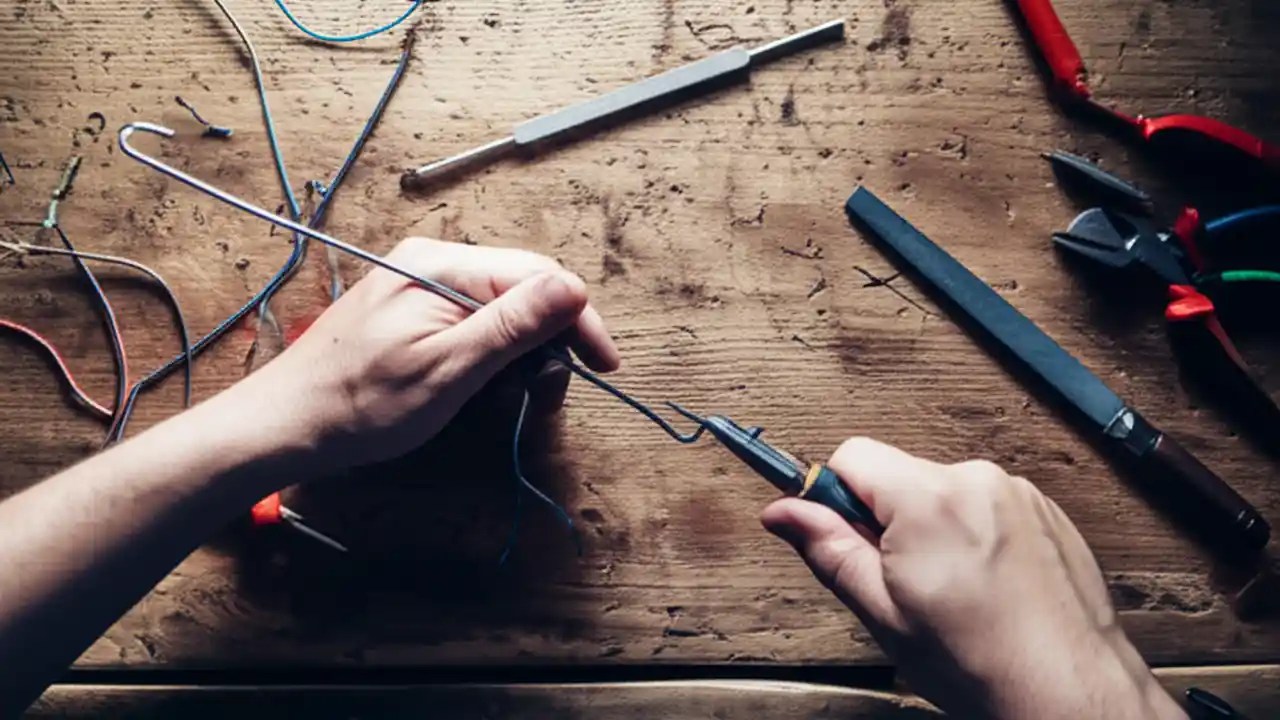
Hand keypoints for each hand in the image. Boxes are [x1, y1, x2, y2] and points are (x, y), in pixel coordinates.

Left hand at [241, 237, 619, 470]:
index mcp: (443, 267)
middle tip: (539, 399)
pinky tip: (473, 391)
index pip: (540, 278)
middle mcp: (433, 263)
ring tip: (499, 402)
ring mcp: (419, 285)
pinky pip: (470, 325)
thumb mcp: (450, 370)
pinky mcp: (410, 311)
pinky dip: (487, 361)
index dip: (580, 322)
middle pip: (523, 293)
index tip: (605, 366)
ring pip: (500, 313)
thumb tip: (573, 287)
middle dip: (545, 346)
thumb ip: (513, 325)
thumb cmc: (360, 406)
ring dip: (516, 359)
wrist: (284, 426)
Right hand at [762, 439, 1186, 719]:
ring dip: (932, 528)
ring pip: (942, 492)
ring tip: (952, 593)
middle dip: (886, 519)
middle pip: (898, 475)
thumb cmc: (981, 663)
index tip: (839, 535)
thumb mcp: (883, 612)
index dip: (834, 496)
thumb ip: (828, 549)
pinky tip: (985, 587)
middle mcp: (976, 480)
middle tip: (900, 583)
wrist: (1069, 692)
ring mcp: (1017, 493)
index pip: (852, 456)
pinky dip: (974, 536)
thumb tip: (782, 511)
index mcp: (928, 500)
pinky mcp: (1046, 511)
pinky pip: (985, 506)